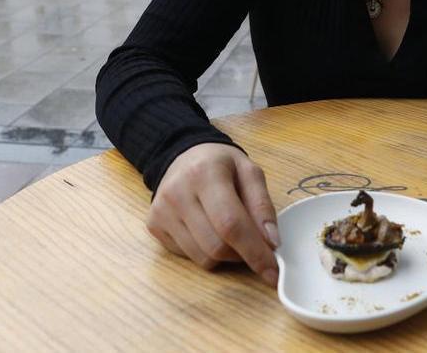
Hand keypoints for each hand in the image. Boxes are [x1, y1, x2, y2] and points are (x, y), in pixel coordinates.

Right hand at [148, 143, 279, 285]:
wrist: (183, 155)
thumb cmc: (221, 165)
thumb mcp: (250, 172)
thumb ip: (263, 206)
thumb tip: (271, 243)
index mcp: (205, 174)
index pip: (231, 224)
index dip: (254, 252)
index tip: (273, 272)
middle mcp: (177, 193)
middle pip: (216, 246)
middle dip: (242, 254)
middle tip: (253, 243)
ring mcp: (161, 211)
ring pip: (202, 257)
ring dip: (225, 255)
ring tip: (228, 232)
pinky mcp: (154, 225)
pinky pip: (188, 256)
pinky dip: (206, 252)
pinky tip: (207, 230)